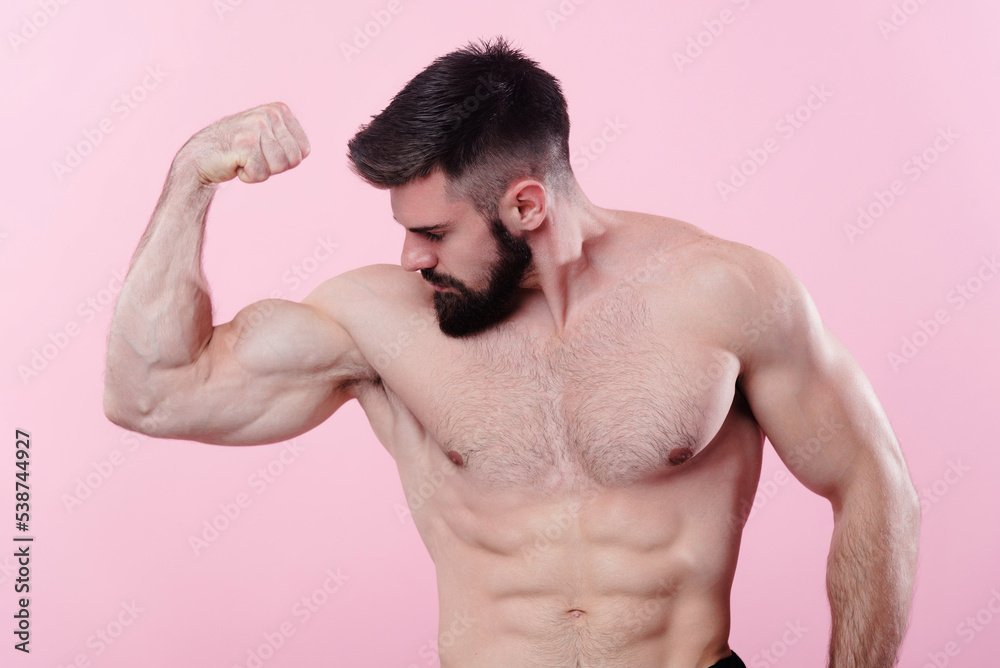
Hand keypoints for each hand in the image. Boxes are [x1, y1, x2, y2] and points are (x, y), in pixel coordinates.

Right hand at [173, 102, 310, 185]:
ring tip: (244, 158)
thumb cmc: (237, 150)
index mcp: (280, 110)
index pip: (303, 151)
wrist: (200, 156)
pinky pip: (261, 174)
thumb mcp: (267, 136)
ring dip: (261, 171)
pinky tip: (235, 164)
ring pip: (279, 167)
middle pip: (294, 160)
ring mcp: (256, 127)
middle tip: (254, 157)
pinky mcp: (245, 143)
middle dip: (275, 167)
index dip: (285, 161)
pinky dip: (249, 177)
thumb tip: (305, 152)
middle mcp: (270, 114)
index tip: (265, 153)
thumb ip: (288, 140)